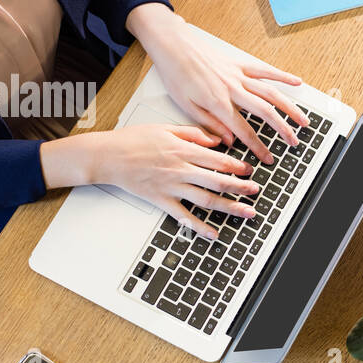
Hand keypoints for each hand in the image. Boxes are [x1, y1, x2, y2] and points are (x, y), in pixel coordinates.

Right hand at [89, 125, 259, 238]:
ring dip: (230, 207)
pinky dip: (200, 227)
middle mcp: (180, 169)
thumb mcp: (165, 128)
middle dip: (241, 187)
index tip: (249, 170)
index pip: (218, 160)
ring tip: (247, 212)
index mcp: (183, 150)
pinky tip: (214, 233)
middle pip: (218, 181)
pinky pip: (184, 216)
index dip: (237, 166)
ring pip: (207, 199)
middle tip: (256, 191)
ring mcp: (172, 187)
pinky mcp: (161, 200)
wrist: (107, 157)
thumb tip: (216, 140)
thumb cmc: (132, 140)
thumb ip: (193, 133)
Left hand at [126, 4, 308, 162]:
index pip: (243, 130)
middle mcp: (233, 89)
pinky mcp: (240, 64)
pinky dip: (283, 76)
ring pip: (271, 93)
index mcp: (218, 102)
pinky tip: (297, 83)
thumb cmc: (176, 74)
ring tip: (303, 120)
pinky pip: (265, 71)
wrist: (173, 45)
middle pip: (265, 112)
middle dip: (283, 129)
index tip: (268, 158)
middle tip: (294, 142)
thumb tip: (229, 141)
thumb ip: (210, 124)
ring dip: (290, 108)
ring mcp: (239, 75)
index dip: (258, 147)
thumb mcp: (186, 106)